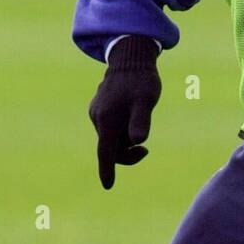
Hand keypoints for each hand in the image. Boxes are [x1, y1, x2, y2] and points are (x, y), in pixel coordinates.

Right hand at [88, 37, 161, 189]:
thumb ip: (141, 121)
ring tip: (140, 121)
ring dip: (125, 141)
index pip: (106, 152)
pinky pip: (110, 129)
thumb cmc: (141, 80)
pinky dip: (121, 132)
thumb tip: (137, 141)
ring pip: (111, 139)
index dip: (107, 170)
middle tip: (146, 150)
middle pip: (110, 149)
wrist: (130, 58)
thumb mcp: (146, 101)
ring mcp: (97, 113)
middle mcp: (98, 118)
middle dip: (127, 154)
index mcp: (108, 120)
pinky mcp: (99, 109)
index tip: (108, 186)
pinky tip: (132, 116)